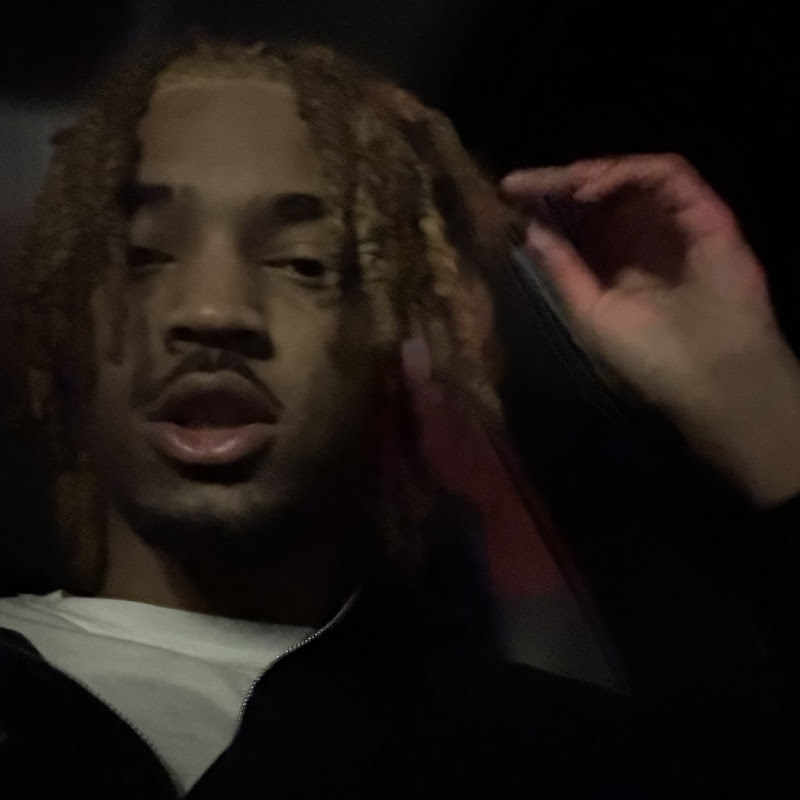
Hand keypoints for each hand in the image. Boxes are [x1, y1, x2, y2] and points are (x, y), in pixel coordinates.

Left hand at [501, 154, 799, 505]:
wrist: (711, 376)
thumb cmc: (648, 357)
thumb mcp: (590, 313)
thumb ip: (562, 270)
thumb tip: (529, 231)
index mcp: (612, 263)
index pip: (574, 222)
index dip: (543, 206)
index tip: (508, 195)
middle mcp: (640, 237)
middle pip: (596, 194)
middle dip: (556, 184)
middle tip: (519, 183)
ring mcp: (672, 221)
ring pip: (629, 178)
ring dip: (589, 174)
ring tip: (557, 186)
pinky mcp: (703, 212)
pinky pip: (666, 173)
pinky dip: (627, 172)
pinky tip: (591, 189)